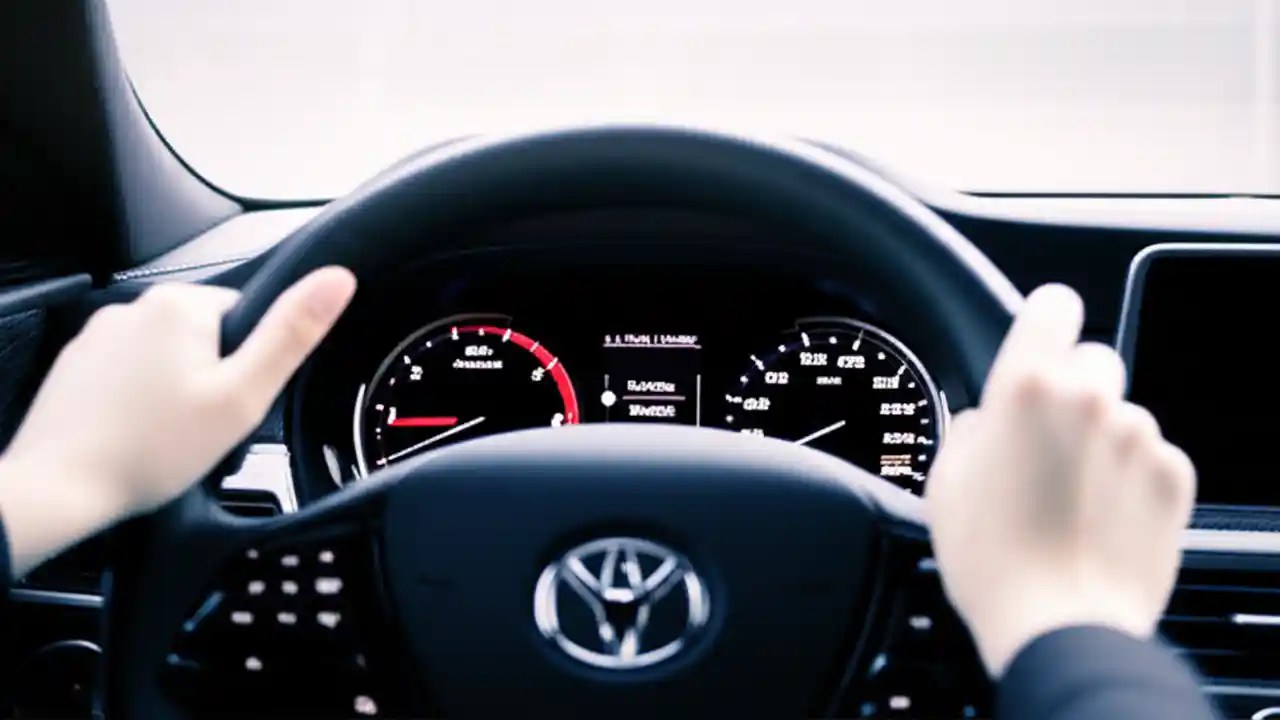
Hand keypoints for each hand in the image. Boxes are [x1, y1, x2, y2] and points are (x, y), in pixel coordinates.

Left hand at [0, 267, 355, 575]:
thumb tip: (336, 280)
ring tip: (167, 435)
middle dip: (213, 379)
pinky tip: (138, 434)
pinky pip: (131, 375)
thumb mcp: (243, 396)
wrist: (59, 489)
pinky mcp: (78, 366)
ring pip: (168, 359)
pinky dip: (140, 402)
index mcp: (181, 305)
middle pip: (207, 338)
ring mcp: (99, 335)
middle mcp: (134, 306)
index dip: (250, 365)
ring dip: (176, 390)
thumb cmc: (152, 449)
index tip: (234, 401)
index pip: (247, 318)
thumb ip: (291, 334)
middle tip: (203, 425)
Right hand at [924, 284, 1195, 676]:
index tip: (1043, 342)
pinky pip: (1153, 458)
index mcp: (1026, 389)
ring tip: (1071, 499)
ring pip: (1123, 416)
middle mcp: (1090, 400)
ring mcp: (1138, 438)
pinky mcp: (1173, 477)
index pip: (1055, 305)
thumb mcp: (944, 485)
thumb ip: (966, 432)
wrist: (1058, 625)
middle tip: (1047, 446)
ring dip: (1102, 443)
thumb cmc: (992, 561)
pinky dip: (1132, 480)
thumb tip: (982, 424)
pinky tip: (1100, 518)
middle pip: (1093, 362)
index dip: (1047, 322)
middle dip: (1073, 394)